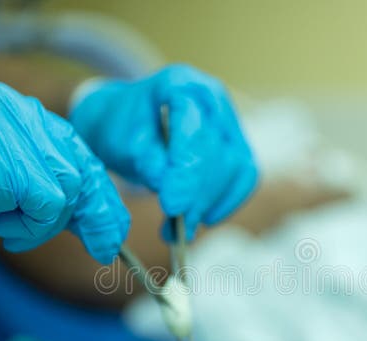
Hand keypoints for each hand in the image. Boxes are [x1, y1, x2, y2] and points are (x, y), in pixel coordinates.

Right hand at [0, 82, 128, 263]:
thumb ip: (41, 185)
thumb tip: (92, 216)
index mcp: (17, 111)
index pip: (75, 150)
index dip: (99, 193)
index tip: (109, 227)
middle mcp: (20, 111)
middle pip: (83, 166)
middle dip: (96, 214)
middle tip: (102, 247)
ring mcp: (13, 129)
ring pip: (70, 187)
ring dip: (47, 224)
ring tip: (8, 228)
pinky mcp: (7, 158)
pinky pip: (50, 204)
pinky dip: (34, 228)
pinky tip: (2, 229)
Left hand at [69, 64, 257, 239]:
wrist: (133, 123)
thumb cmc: (123, 129)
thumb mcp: (121, 142)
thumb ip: (144, 159)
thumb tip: (164, 183)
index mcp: (179, 84)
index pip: (193, 127)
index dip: (186, 169)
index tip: (170, 206)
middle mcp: (212, 97)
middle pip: (217, 150)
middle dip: (195, 196)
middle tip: (171, 230)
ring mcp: (230, 120)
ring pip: (235, 165)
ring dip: (209, 203)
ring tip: (180, 229)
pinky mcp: (239, 144)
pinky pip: (246, 175)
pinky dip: (228, 201)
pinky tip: (205, 219)